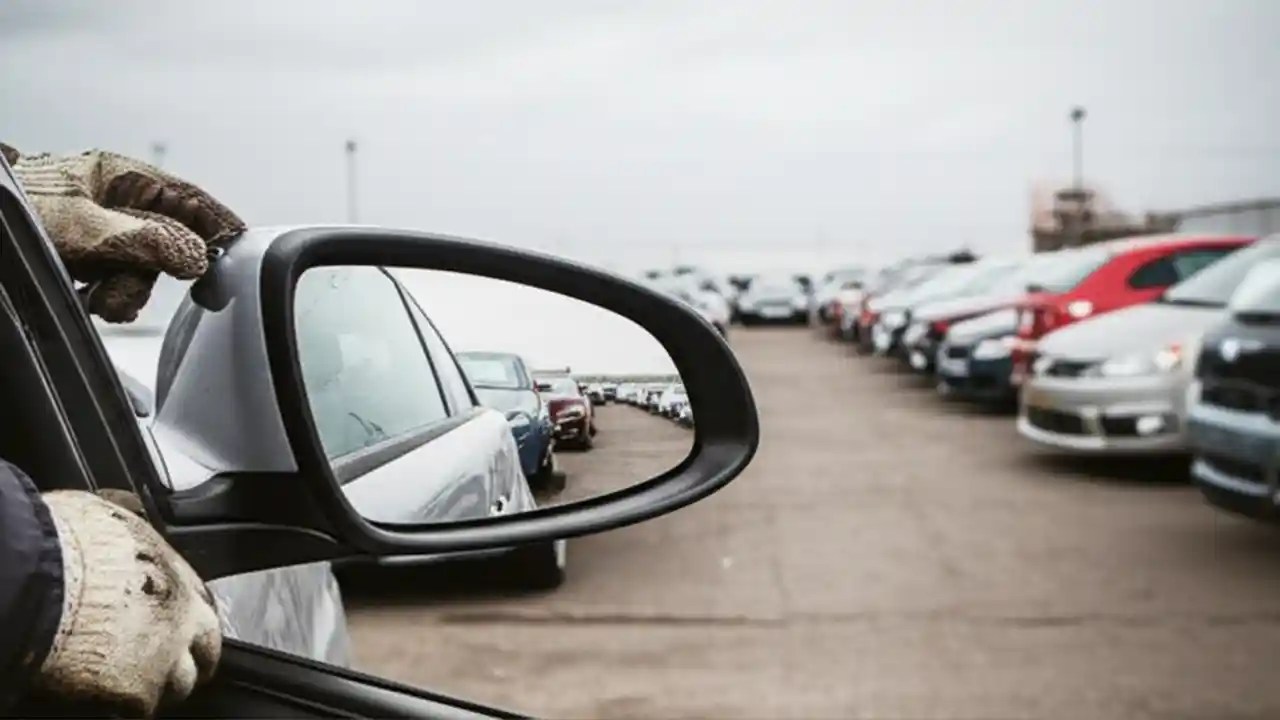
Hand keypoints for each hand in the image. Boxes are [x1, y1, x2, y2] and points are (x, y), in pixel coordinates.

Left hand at [3, 144, 245, 322]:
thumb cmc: (6, 213)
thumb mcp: (79, 227)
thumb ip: (143, 241)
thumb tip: (196, 256)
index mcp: (116, 177)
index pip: (187, 197)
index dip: (219, 221)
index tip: (244, 247)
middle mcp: (111, 204)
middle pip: (168, 243)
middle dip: (152, 272)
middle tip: (128, 284)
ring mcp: (98, 237)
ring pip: (142, 273)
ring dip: (123, 292)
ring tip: (92, 294)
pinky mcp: (82, 266)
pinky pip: (116, 288)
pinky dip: (105, 300)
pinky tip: (82, 297)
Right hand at [35, 490, 220, 717]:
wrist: (39, 580)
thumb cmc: (64, 541)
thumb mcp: (106, 514)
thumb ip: (129, 522)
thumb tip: (129, 508)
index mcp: (177, 571)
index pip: (203, 601)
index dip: (190, 615)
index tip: (182, 623)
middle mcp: (184, 615)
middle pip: (208, 647)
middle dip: (193, 656)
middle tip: (168, 662)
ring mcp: (165, 655)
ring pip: (183, 683)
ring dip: (164, 683)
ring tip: (139, 682)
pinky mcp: (138, 690)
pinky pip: (144, 706)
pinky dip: (129, 704)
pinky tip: (112, 698)